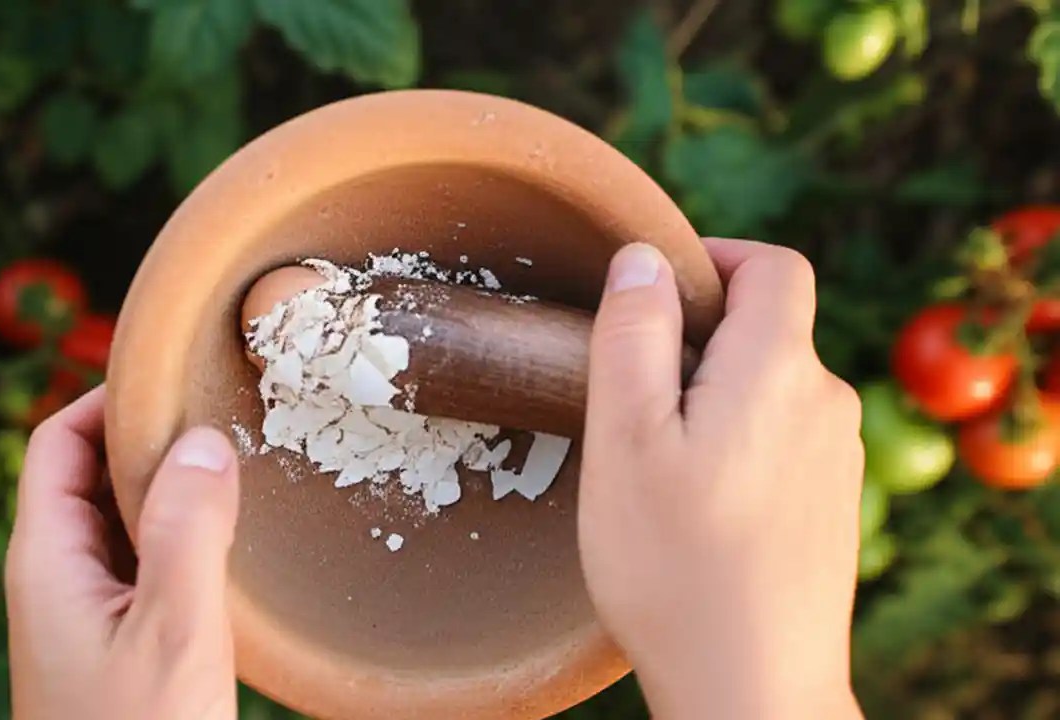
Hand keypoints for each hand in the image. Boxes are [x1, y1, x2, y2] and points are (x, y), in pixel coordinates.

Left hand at [5, 387, 241, 719]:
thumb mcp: (172, 631)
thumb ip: (184, 531)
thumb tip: (201, 441)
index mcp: (45, 562)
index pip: (56, 444)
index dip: (106, 400)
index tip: (174, 377)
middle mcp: (56, 580)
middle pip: (89, 477)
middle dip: (150, 442)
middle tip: (223, 414)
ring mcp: (86, 614)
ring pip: (122, 522)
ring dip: (172, 491)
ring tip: (238, 466)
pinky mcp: (118, 643)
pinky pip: (144, 565)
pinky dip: (183, 537)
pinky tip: (233, 540)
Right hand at [579, 239, 864, 718]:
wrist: (751, 689)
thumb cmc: (674, 568)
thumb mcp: (626, 440)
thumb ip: (634, 334)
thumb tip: (643, 256)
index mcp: (780, 371)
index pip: (775, 267)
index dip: (716, 258)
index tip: (655, 292)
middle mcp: (828, 404)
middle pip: (770, 328)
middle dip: (699, 336)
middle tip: (630, 393)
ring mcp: (838, 459)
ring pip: (771, 387)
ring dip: (715, 394)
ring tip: (656, 458)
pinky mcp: (832, 504)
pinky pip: (782, 438)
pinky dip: (737, 441)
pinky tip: (697, 503)